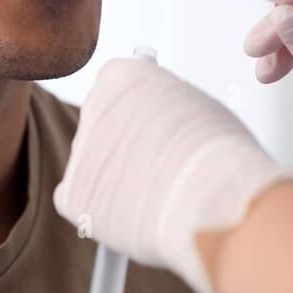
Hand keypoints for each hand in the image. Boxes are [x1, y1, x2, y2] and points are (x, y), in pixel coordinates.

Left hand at [54, 57, 292, 292]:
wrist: (214, 201)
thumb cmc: (218, 156)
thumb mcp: (197, 108)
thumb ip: (165, 107)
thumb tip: (161, 118)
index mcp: (121, 76)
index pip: (116, 90)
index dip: (139, 115)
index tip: (155, 130)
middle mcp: (92, 108)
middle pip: (103, 130)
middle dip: (126, 150)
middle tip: (160, 170)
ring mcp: (79, 153)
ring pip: (97, 169)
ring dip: (120, 182)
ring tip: (162, 196)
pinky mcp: (73, 197)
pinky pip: (83, 205)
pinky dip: (105, 214)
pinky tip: (139, 215)